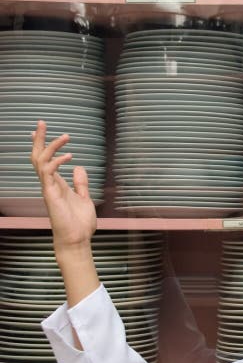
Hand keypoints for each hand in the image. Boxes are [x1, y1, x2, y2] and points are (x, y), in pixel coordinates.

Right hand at [30, 120, 96, 250]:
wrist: (78, 240)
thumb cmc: (79, 223)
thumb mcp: (84, 198)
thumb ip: (81, 183)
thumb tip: (80, 167)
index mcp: (57, 184)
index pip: (45, 160)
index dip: (42, 145)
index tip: (38, 131)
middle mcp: (50, 184)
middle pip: (38, 156)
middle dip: (39, 139)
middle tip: (41, 122)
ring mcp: (49, 189)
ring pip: (41, 161)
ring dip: (51, 146)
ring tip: (64, 136)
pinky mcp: (51, 195)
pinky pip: (49, 174)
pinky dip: (57, 162)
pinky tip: (69, 156)